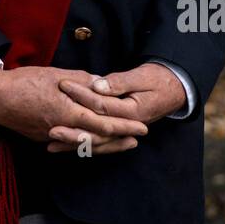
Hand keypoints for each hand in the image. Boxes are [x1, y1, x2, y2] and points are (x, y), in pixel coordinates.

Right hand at [0, 64, 148, 146]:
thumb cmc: (23, 82)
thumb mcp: (55, 74)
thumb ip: (81, 80)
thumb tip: (101, 84)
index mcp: (69, 112)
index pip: (104, 122)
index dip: (124, 125)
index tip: (141, 127)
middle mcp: (64, 128)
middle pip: (98, 138)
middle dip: (120, 139)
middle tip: (138, 139)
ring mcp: (53, 135)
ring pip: (85, 143)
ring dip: (105, 144)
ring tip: (121, 143)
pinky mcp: (43, 136)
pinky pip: (70, 143)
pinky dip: (85, 144)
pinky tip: (92, 142)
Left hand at [49, 63, 186, 151]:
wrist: (173, 90)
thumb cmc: (158, 80)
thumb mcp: (142, 76)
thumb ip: (120, 82)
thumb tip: (98, 85)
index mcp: (133, 111)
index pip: (102, 106)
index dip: (82, 95)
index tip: (63, 85)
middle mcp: (127, 126)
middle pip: (97, 132)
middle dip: (73, 131)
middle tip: (51, 129)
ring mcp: (123, 132)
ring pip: (96, 141)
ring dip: (74, 143)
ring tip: (51, 143)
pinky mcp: (117, 132)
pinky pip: (99, 142)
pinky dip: (81, 145)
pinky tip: (63, 147)